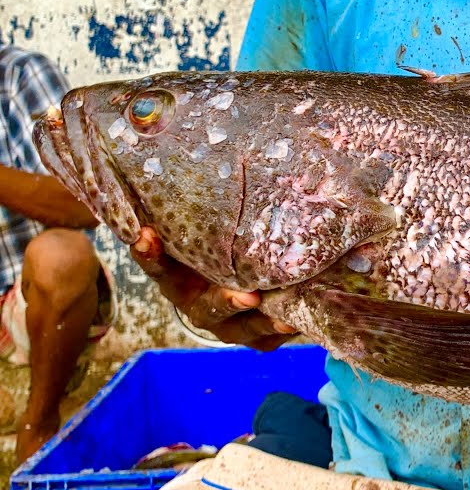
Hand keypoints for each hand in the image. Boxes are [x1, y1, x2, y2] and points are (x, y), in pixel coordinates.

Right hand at [130, 227, 295, 350]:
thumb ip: (196, 212)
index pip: (157, 266)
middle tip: (246, 296)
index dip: (151, 254)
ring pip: (243, 328)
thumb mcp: (201, 234)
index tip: (148, 235)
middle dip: (226, 302)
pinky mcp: (256, 338)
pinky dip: (284, 329)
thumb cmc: (214, 251)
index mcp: (176, 279)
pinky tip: (301, 319)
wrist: (226, 289)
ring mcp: (228, 326)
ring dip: (263, 322)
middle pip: (207, 308)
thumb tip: (191, 151)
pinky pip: (269, 338)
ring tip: (284, 315)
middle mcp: (199, 305)